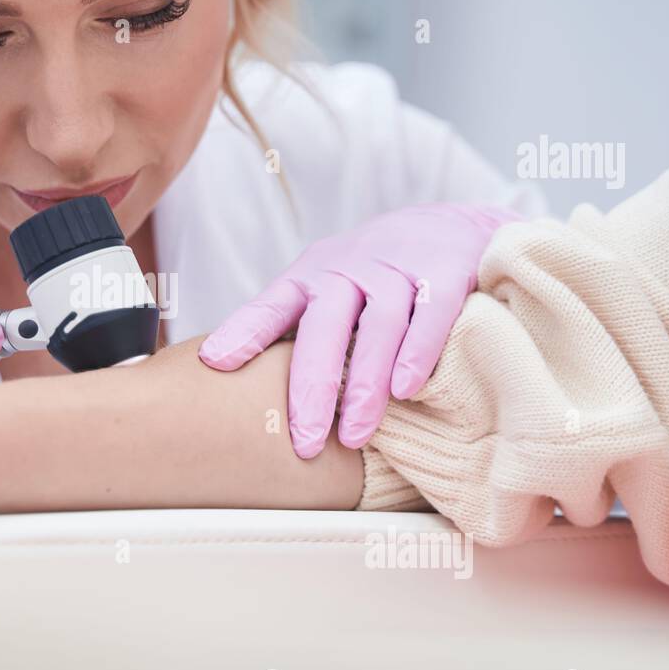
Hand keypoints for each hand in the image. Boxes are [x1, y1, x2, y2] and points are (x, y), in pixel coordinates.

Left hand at [198, 203, 520, 454]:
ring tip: (353, 437)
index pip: (272, 305)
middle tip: (303, 443)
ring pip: (378, 328)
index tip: (215, 363)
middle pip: (324, 328)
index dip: (244, 331)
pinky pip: (430, 315)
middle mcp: (349, 268)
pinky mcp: (446, 271)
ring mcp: (397, 268)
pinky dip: (417, 352)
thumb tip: (234, 378)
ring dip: (365, 385)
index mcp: (312, 276)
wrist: (454, 226)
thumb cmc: (376, 273)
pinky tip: (405, 390)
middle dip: (311, 387)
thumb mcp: (328, 288)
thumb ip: (292, 326)